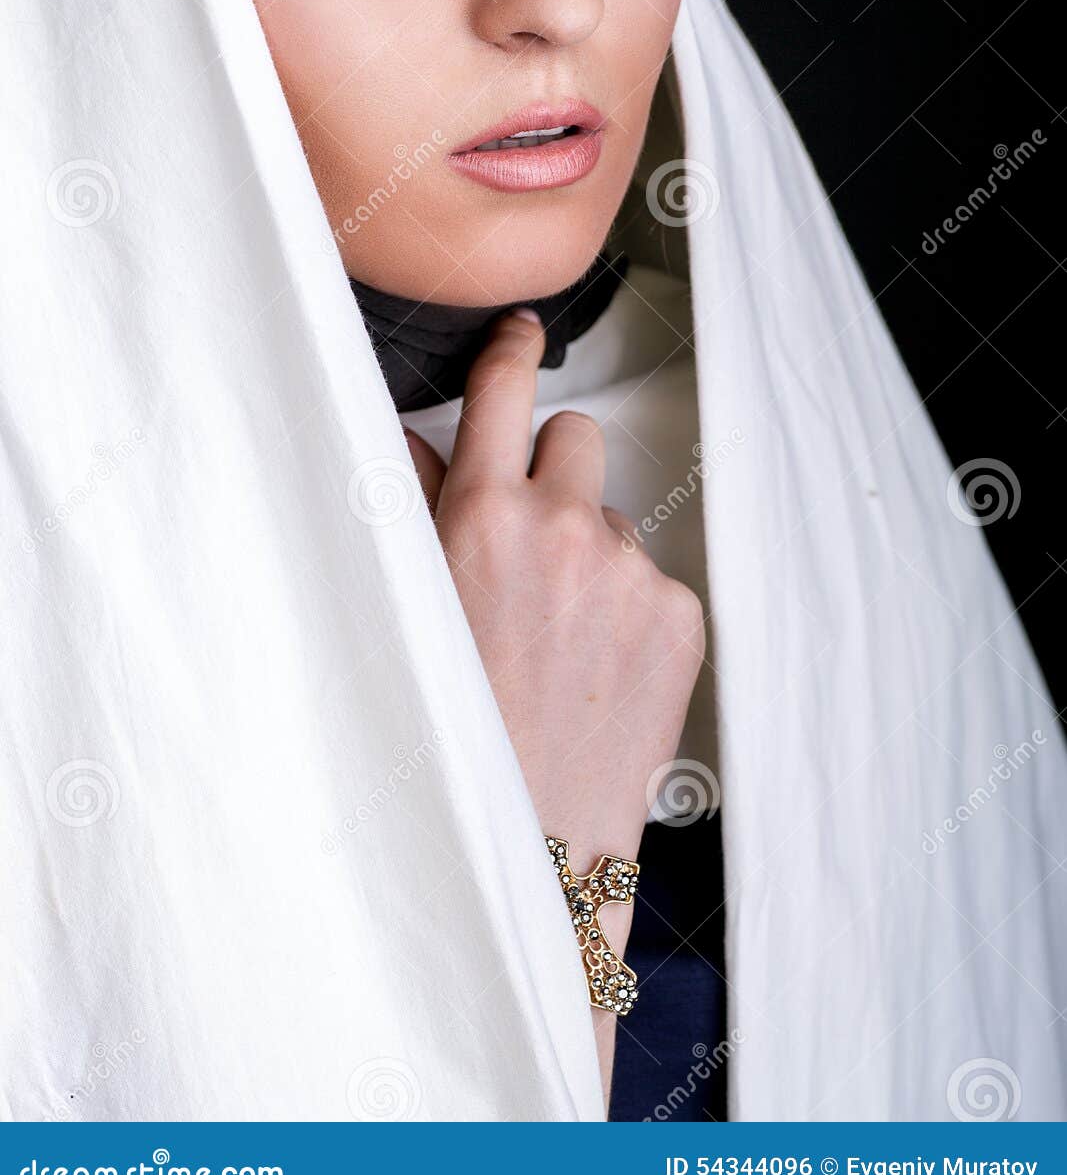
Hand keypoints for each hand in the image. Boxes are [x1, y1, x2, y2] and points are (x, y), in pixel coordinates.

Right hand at [403, 305, 704, 882]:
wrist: (532, 840)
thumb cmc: (453, 733)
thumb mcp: (407, 610)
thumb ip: (415, 512)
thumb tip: (424, 445)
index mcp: (482, 518)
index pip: (502, 391)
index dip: (511, 350)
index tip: (523, 334)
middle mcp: (564, 528)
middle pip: (573, 434)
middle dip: (549, 468)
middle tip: (525, 538)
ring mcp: (630, 570)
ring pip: (611, 515)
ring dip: (587, 546)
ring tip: (555, 635)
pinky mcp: (681, 614)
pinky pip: (649, 574)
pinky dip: (626, 603)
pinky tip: (594, 665)